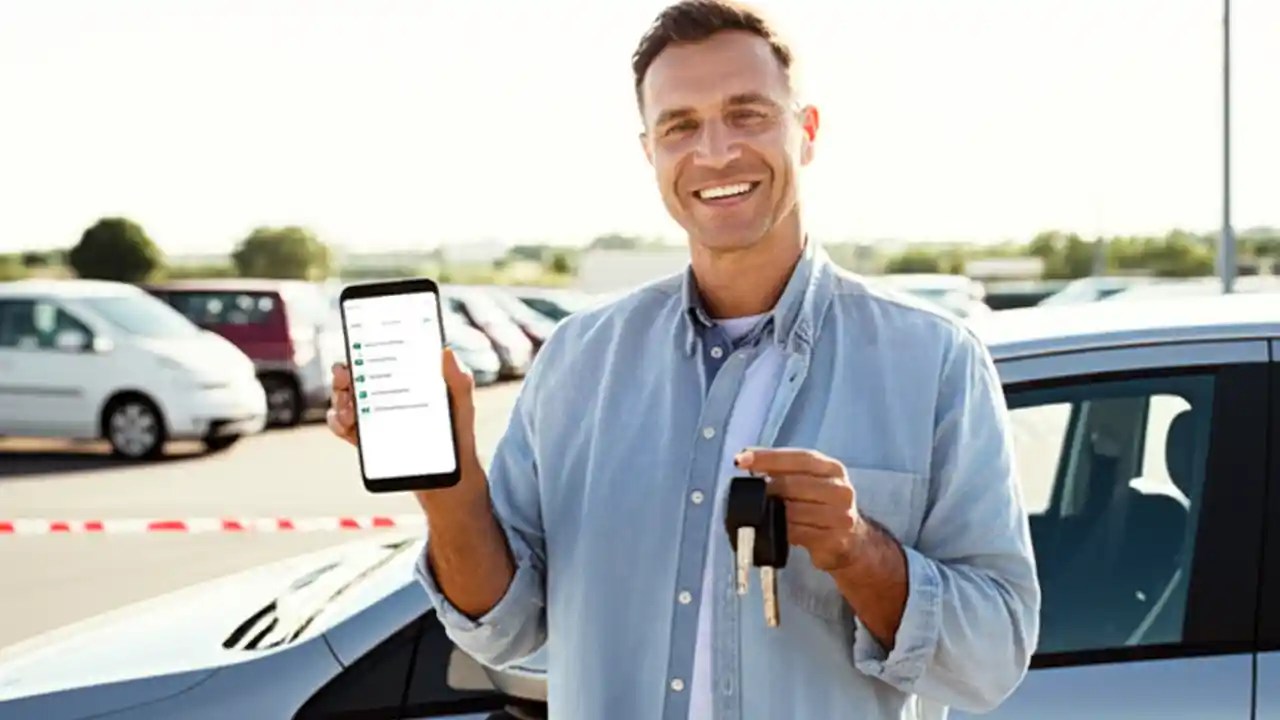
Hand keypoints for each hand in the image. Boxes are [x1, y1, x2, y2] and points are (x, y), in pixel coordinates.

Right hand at [326, 350, 484, 502]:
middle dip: (344, 373)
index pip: (378, 358)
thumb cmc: (458, 430)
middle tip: (345, 375)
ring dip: (339, 398)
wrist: (450, 473)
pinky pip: (342, 426)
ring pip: (343, 400)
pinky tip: (346, 422)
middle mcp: (383, 394)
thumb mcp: (462, 402)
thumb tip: (446, 350)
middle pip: (354, 377)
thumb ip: (458, 378)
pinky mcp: (365, 438)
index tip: (357, 345)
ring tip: (349, 406)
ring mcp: (372, 415)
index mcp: (404, 379)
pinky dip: (338, 422)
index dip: (362, 348)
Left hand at [733, 447, 865, 572]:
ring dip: (771, 511)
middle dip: (767, 487)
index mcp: (833, 469)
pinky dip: (780, 530)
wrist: (853, 541)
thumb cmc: (822, 506)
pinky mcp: (835, 540)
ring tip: (760, 511)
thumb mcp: (810, 482)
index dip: (768, 457)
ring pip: (793, 510)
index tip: (742, 459)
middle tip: (749, 492)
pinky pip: (798, 533)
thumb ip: (784, 471)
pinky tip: (773, 528)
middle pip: (794, 483)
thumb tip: (747, 462)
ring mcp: (841, 516)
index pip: (799, 457)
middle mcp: (841, 490)